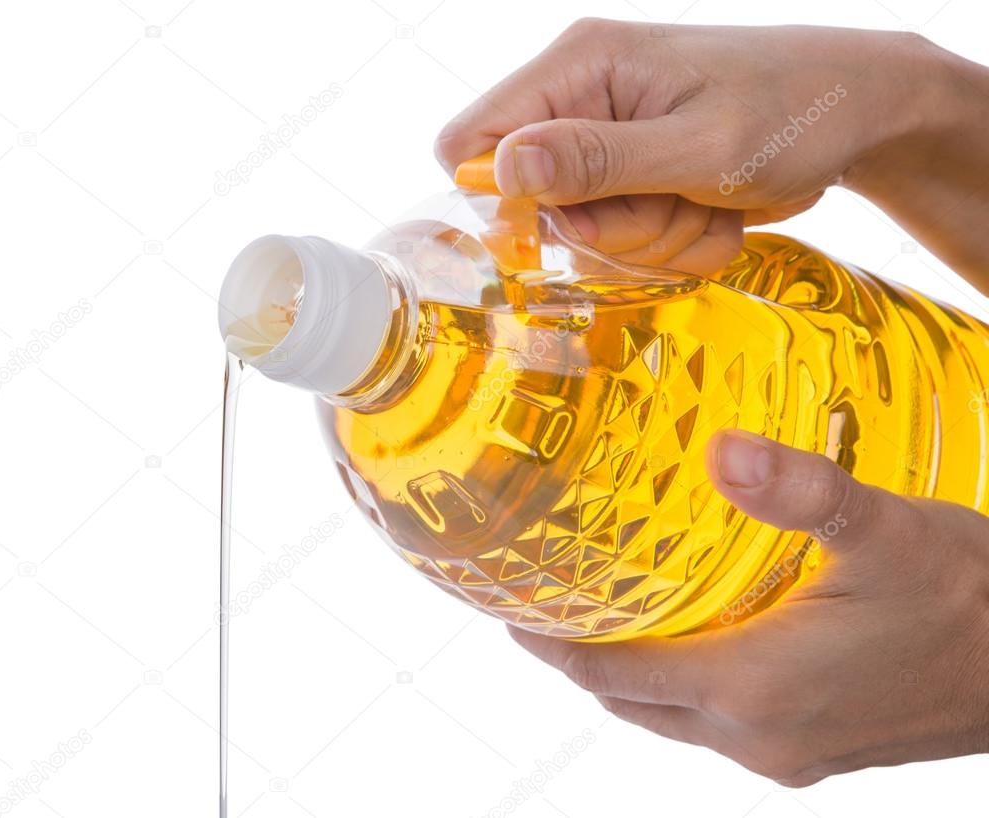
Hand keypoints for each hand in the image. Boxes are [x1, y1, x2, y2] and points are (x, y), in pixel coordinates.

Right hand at [436, 21, 988, 288]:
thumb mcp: (697, 144)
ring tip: (707, 204)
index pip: (470, 143)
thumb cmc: (791, 111)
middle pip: (535, 208)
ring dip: (651, 243)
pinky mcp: (633, 183)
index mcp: (579, 68)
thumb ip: (596, 160)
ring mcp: (607, 148)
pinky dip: (672, 248)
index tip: (572, 223)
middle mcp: (580, 104)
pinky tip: (715, 214)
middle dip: (610, 230)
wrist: (857, 115)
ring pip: (584, 239)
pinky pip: (624, 248)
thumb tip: (500, 170)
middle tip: (674, 203)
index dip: (502, 199)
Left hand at [509, 431, 988, 786]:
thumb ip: (798, 490)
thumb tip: (720, 449)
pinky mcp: (817, 752)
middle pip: (632, 701)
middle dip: (582, 659)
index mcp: (752, 689)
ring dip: (632, 674)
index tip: (510, 614)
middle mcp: (756, 737)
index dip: (555, 645)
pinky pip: (717, 725)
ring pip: (673, 718)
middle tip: (550, 606)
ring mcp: (788, 754)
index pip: (614, 674)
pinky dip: (683, 687)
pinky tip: (695, 641)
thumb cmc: (971, 600)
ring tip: (607, 618)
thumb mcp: (883, 529)